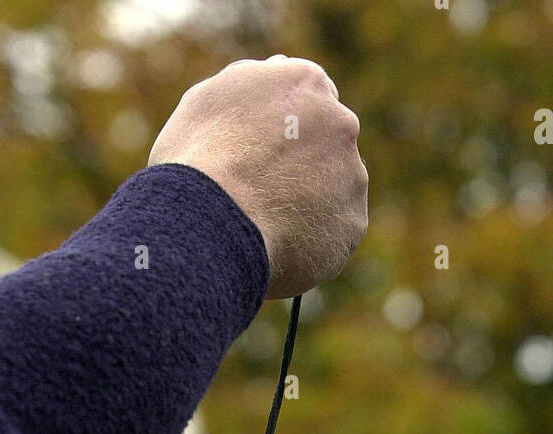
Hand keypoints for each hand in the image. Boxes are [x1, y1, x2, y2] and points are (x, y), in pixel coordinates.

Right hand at [148, 55, 367, 298]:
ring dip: (310, 203)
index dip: (284, 129)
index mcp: (306, 82)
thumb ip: (253, 82)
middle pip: (327, 144)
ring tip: (266, 223)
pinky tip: (281, 245)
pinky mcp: (353, 223)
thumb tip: (278, 68)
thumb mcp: (212, 99)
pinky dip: (313, 240)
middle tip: (262, 192)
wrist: (212, 223)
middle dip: (302, 165)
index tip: (263, 153)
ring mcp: (352, 174)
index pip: (308, 99)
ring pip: (335, 190)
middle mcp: (340, 122)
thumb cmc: (199, 160)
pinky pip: (334, 232)